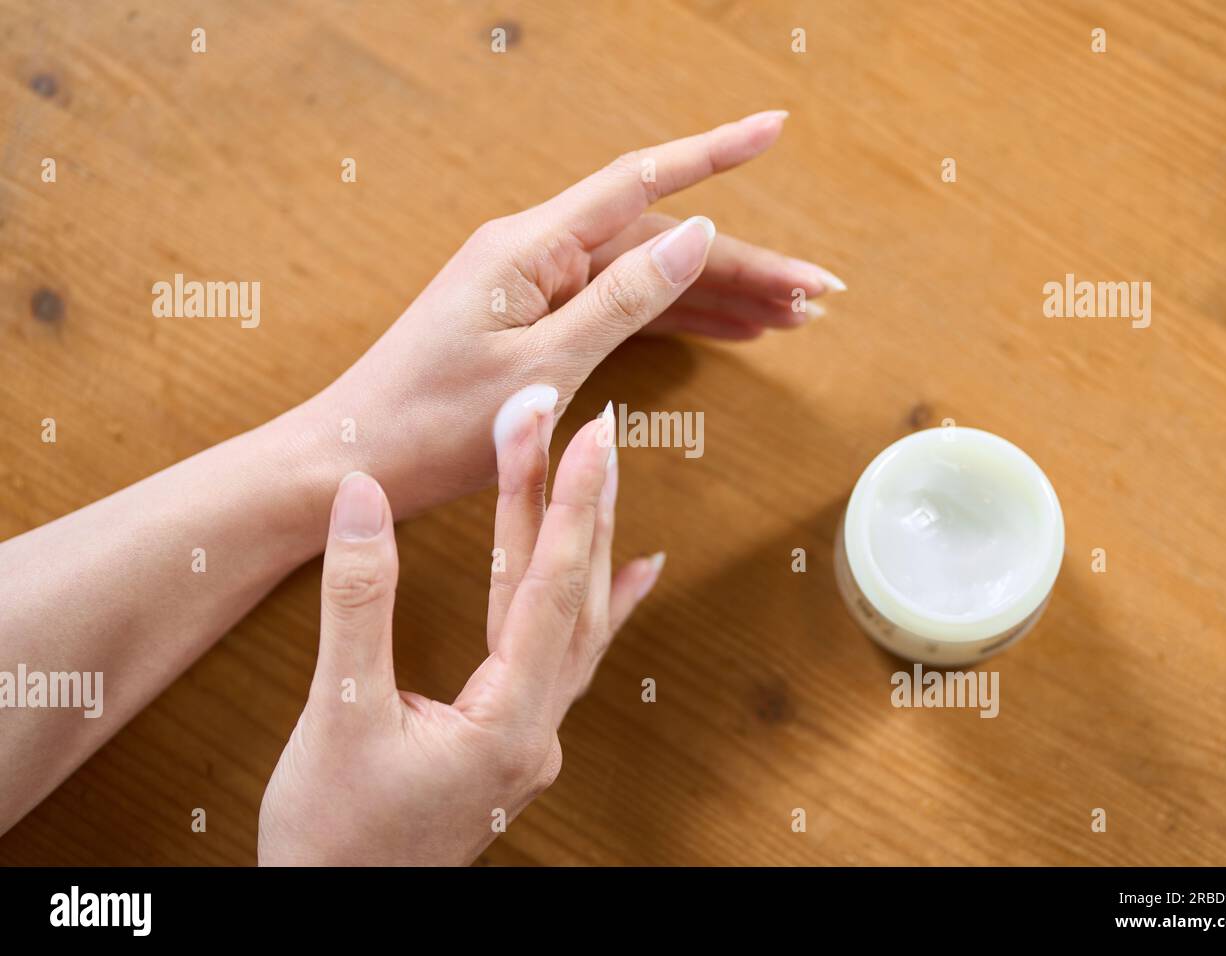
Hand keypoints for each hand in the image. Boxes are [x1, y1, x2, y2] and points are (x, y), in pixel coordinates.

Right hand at [258, 390, 659, 864]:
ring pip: (577, 626)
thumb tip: (362, 498)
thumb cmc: (331, 834)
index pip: (550, 589)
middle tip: (591, 425)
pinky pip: (571, 662)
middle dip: (578, 507)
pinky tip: (631, 575)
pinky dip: (598, 608)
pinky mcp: (512, 747)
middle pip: (572, 599)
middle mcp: (538, 732)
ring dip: (585, 547)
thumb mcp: (337, 711)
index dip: (565, 502)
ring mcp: (531, 743)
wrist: (333, 917)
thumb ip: (359, 601)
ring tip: (608, 479)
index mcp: (507, 724)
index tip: (582, 430)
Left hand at [297, 110, 843, 516]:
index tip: (775, 130)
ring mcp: (535, 288)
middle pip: (660, 243)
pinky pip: (620, 309)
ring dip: (719, 295)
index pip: (640, 184)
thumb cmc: (432, 422)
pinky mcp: (534, 322)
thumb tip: (693, 234)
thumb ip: (621, 300)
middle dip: (744, 265)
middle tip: (820, 294)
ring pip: (648, 278)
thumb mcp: (541, 368)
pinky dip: (675, 319)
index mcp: (531, 248)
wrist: (357, 460)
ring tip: (793, 317)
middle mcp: (536, 254)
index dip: (714, 155)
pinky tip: (729, 329)